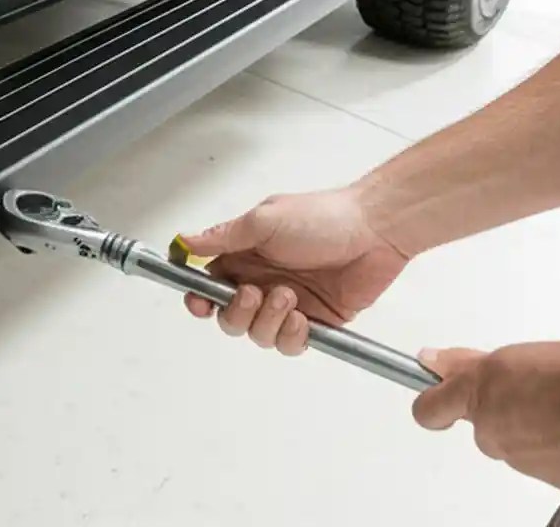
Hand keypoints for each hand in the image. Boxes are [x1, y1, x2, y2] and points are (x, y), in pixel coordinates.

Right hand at [180, 188, 409, 354]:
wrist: (375, 230)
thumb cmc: (324, 216)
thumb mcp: (264, 219)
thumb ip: (222, 237)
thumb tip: (183, 241)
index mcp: (245, 255)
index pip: (208, 285)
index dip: (199, 299)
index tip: (199, 304)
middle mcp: (262, 281)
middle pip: (228, 317)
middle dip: (236, 312)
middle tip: (255, 294)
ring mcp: (287, 304)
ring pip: (257, 334)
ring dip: (267, 321)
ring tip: (288, 297)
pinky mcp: (313, 321)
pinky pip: (289, 344)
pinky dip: (291, 335)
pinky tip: (302, 316)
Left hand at [413, 339, 559, 492]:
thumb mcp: (524, 356)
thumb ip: (474, 365)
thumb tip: (433, 361)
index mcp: (481, 391)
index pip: (430, 408)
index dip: (434, 402)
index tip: (438, 394)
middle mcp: (494, 429)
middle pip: (485, 427)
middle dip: (505, 413)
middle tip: (538, 392)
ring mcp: (522, 459)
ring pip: (518, 445)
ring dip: (535, 431)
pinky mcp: (552, 481)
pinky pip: (546, 463)